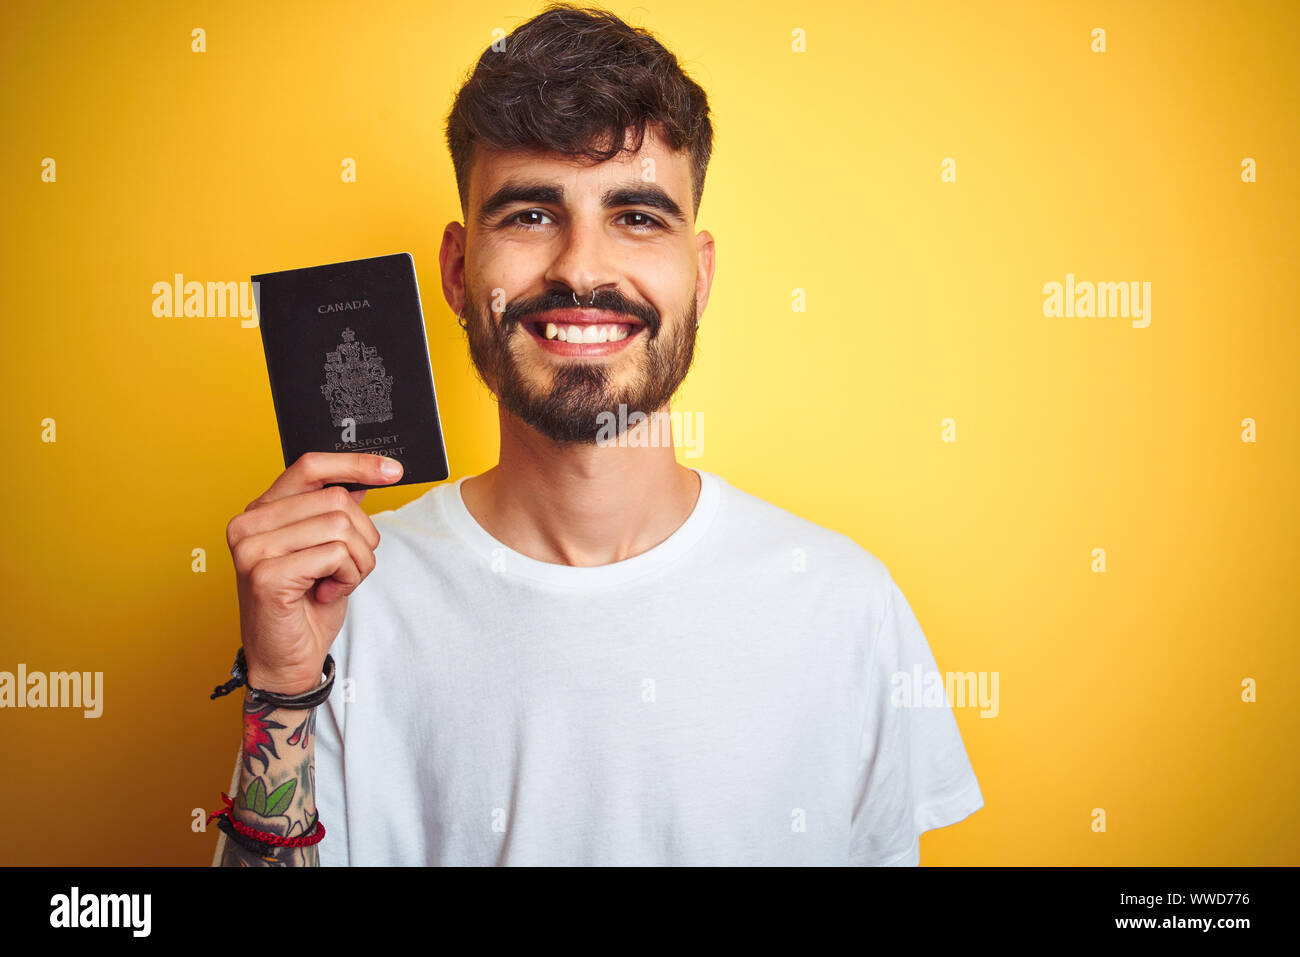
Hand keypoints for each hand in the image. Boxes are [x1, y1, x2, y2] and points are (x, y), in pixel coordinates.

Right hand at [226, 452, 402, 694]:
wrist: (287, 661)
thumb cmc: (306, 607)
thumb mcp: (325, 550)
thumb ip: (332, 513)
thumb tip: (362, 478)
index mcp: (261, 511)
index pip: (310, 466)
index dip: (354, 464)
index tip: (393, 470)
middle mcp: (249, 524)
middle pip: (336, 499)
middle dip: (361, 536)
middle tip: (349, 568)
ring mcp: (253, 549)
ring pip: (340, 526)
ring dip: (356, 560)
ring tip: (337, 582)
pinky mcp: (266, 575)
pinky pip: (334, 555)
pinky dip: (347, 577)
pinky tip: (327, 593)